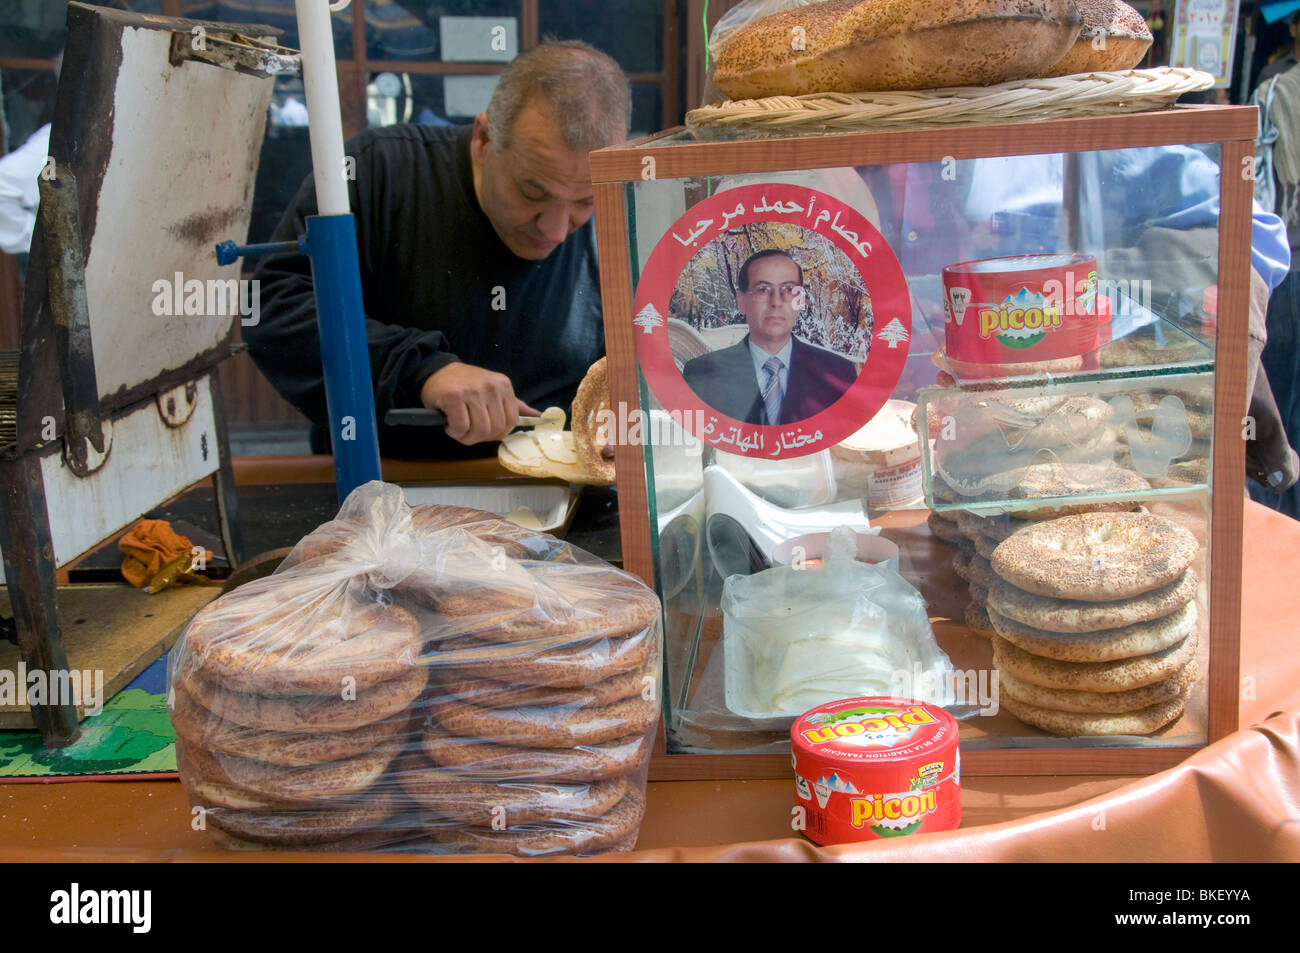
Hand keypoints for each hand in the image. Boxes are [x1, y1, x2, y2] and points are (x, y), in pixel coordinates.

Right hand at [419, 362, 541, 445]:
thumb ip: (514, 405)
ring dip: (466, 437)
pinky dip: (454, 432)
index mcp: (504, 386)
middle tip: (468, 430)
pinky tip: (450, 424)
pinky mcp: (454, 396)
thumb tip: (537, 416)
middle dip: (480, 437)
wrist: (436, 371)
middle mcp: (491, 387)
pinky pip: (461, 427)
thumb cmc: (464, 384)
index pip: (512, 422)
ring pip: (479, 430)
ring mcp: (473, 391)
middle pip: (495, 429)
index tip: (485, 431)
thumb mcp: (493, 390)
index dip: (497, 433)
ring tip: (458, 428)